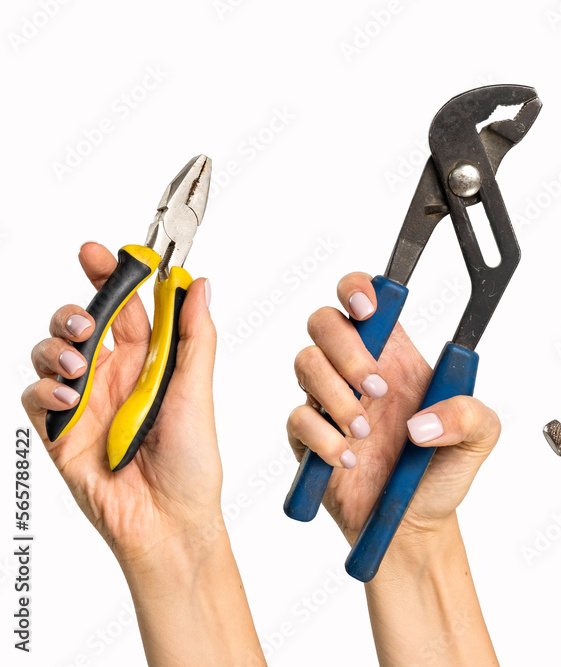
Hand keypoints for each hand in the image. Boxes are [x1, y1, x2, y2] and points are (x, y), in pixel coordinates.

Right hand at [21, 242, 264, 665]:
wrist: (168, 521)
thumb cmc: (191, 463)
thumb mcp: (198, 393)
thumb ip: (194, 337)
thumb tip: (200, 283)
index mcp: (153, 361)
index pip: (129, 305)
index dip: (114, 274)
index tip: (101, 251)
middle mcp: (117, 374)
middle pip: (83, 320)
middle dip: (79, 306)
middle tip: (90, 317)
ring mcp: (86, 400)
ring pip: (53, 350)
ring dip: (58, 345)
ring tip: (79, 360)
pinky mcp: (60, 430)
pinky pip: (36, 394)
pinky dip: (45, 388)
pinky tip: (68, 397)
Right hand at [287, 272, 500, 543]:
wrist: (412, 528)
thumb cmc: (440, 474)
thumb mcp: (481, 439)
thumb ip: (469, 415)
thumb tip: (423, 422)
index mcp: (398, 357)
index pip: (367, 300)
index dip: (358, 288)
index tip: (368, 307)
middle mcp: (359, 371)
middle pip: (324, 322)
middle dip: (346, 349)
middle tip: (376, 388)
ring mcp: (330, 402)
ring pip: (304, 363)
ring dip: (335, 397)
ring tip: (364, 432)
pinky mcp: (309, 437)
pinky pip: (296, 418)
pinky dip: (323, 438)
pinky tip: (348, 460)